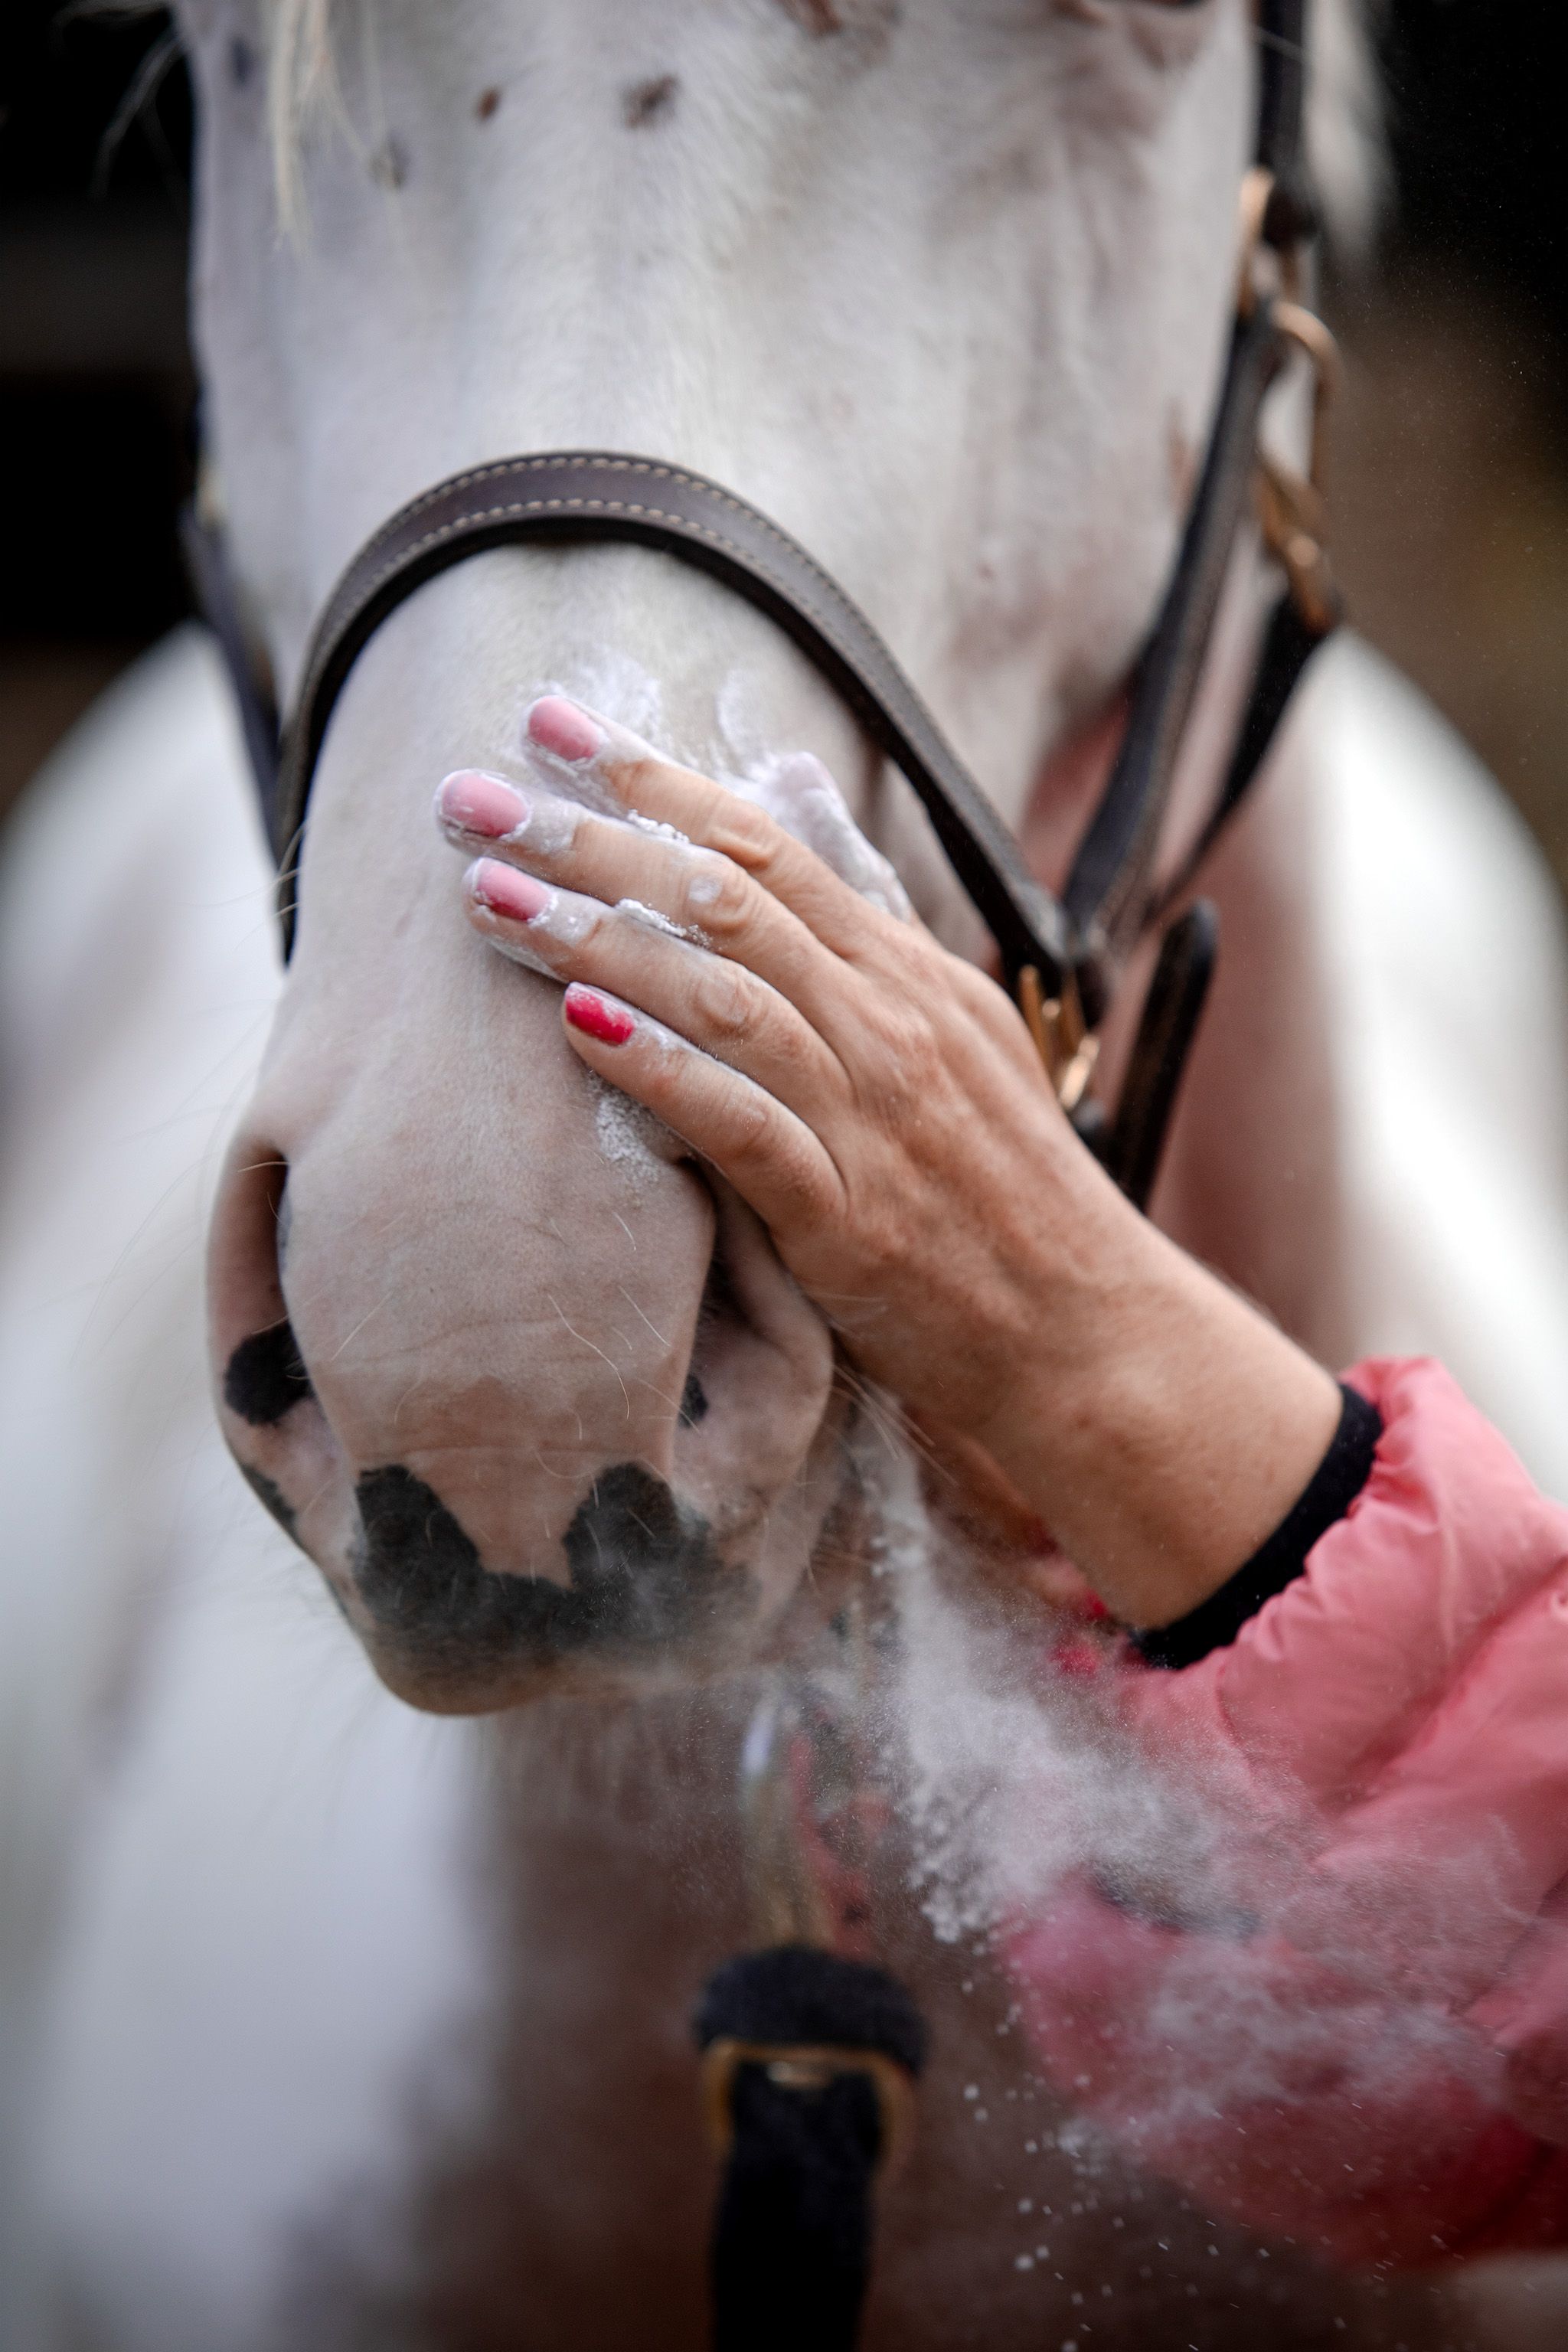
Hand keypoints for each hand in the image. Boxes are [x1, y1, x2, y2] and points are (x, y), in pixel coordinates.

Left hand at [435, 695, 1340, 1625]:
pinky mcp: (848, 1216)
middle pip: (723, 899)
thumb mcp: (954, 1035)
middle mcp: (889, 1023)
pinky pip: (742, 1123)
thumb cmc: (1003, 1191)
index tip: (551, 723)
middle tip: (468, 797)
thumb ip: (863, 930)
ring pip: (721, 995)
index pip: (764, 845)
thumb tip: (792, 811)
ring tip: (487, 896)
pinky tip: (576, 1026)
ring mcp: (871, 1115)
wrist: (1085, 1334)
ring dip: (595, 938)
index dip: (652, 779)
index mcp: (906, 973)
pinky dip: (659, 1068)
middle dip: (587, 839)